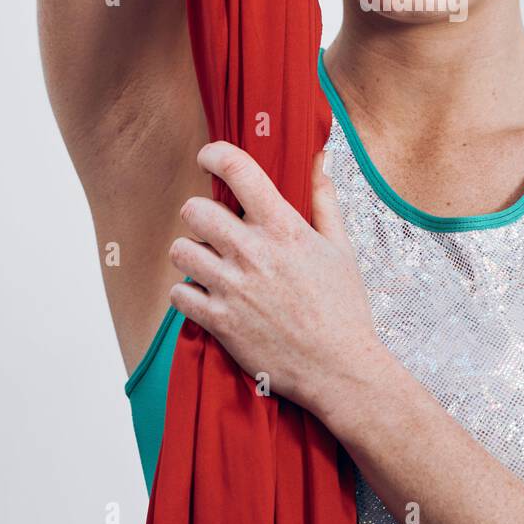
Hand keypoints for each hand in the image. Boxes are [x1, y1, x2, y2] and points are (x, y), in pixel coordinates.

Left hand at [168, 141, 381, 418]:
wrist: (340, 369)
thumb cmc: (344, 308)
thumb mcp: (342, 247)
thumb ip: (324, 199)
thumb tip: (320, 159)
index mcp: (284, 228)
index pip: (239, 171)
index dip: (215, 154)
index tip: (208, 157)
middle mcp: (253, 253)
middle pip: (195, 210)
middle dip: (199, 212)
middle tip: (210, 224)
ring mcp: (232, 288)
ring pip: (181, 250)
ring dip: (190, 252)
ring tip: (206, 260)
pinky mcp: (219, 322)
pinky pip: (179, 294)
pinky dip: (187, 293)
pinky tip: (205, 294)